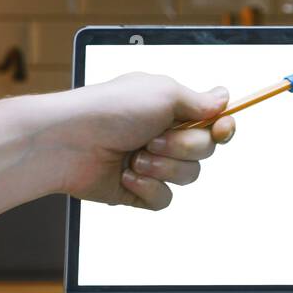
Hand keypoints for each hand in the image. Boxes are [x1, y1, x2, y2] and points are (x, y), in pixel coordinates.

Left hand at [34, 72, 235, 208]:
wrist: (67, 142)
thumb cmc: (110, 110)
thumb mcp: (163, 92)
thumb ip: (199, 101)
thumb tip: (224, 99)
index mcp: (170, 108)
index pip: (212, 121)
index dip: (222, 128)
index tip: (222, 130)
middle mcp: (163, 135)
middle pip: (205, 150)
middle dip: (182, 146)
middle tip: (153, 138)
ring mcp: (151, 164)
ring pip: (188, 177)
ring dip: (163, 167)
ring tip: (134, 157)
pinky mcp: (137, 190)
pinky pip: (164, 199)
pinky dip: (147, 188)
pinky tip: (126, 176)